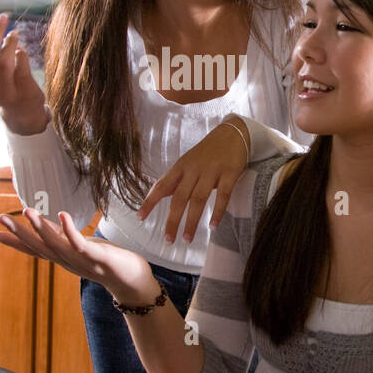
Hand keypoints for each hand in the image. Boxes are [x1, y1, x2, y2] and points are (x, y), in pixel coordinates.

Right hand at [0, 13, 47, 134]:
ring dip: (9, 42)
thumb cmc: (4, 83)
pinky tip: (20, 49)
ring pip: (4, 61)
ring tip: (13, 34)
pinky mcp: (24, 89)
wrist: (23, 110)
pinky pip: (21, 65)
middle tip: (3, 17)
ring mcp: (6, 90)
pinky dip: (20, 53)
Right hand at [0, 206, 155, 300]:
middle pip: (39, 247)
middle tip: (1, 218)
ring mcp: (81, 261)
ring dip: (40, 228)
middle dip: (20, 232)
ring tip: (27, 210)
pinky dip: (70, 230)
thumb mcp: (79, 247)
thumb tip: (43, 223)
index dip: (14, 242)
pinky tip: (62, 214)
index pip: (34, 250)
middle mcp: (67, 262)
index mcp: (62, 259)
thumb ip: (61, 237)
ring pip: (56, 245)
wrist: (131, 280)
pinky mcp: (97, 257)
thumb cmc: (106, 260)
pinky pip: (80, 243)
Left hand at [136, 118, 250, 242]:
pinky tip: (213, 225)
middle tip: (168, 240)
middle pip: (179, 197)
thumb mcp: (187, 162)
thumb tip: (156, 194)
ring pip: (198, 199)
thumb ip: (175, 179)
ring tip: (187, 238)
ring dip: (192, 220)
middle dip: (172, 220)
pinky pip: (223, 195)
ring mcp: (212, 171)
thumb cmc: (208, 152)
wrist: (232, 133)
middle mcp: (193, 169)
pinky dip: (217, 211)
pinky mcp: (229, 173)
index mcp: (181, 167)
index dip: (150, 201)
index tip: (140, 217)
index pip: (161, 185)